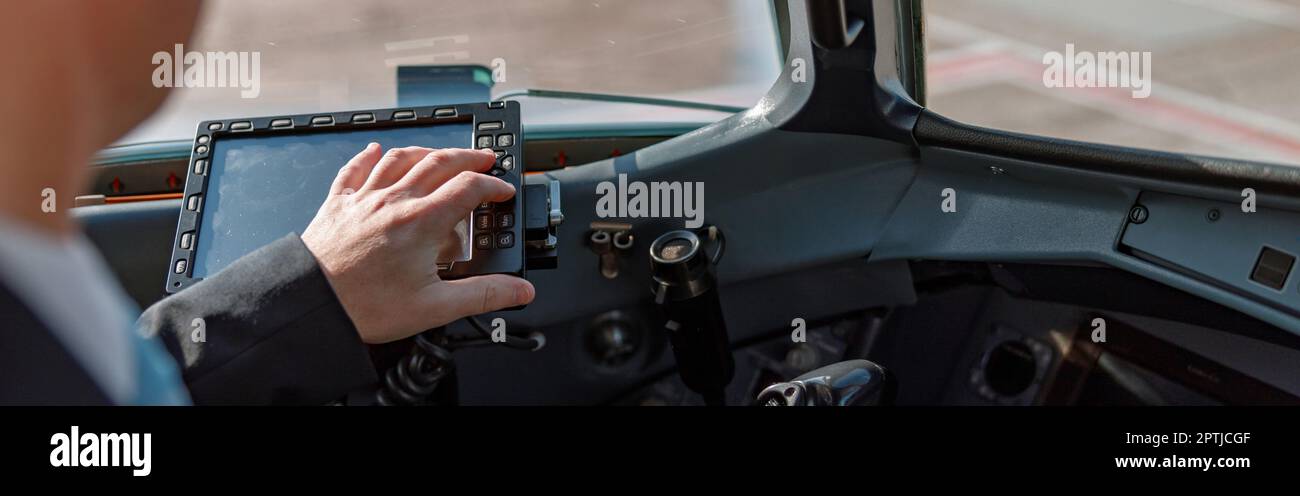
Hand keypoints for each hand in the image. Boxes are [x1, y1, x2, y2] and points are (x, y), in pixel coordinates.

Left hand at [301, 144, 534, 343]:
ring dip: (427, 151)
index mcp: (421, 222)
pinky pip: (355, 169)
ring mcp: (365, 198)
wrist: (312, 303)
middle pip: (439, 162)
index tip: (503, 192)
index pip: (469, 187)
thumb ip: (482, 295)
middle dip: (468, 157)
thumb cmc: (364, 306)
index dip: (493, 185)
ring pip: (400, 158)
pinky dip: (368, 155)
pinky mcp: (338, 204)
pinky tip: (374, 150)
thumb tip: (517, 291)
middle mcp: (394, 201)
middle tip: (485, 159)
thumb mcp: (434, 307)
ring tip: (442, 153)